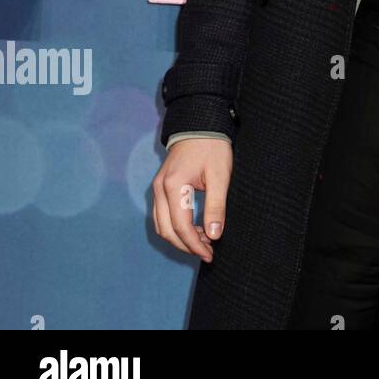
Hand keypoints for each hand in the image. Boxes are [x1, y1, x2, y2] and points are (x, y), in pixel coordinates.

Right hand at [152, 138, 232, 262]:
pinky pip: (162, 215)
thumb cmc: (213, 148)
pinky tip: (193, 229)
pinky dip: (175, 227)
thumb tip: (213, 235)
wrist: (200, 125)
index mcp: (173, 186)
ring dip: (179, 238)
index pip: (180, 226)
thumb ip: (216, 206)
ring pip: (161, 225)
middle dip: (186, 245)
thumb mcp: (220, 176)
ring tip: (203, 242)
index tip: (210, 254)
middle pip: (166, 230)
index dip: (194, 244)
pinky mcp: (160, 187)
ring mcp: (157, 188)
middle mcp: (159, 189)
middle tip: (207, 252)